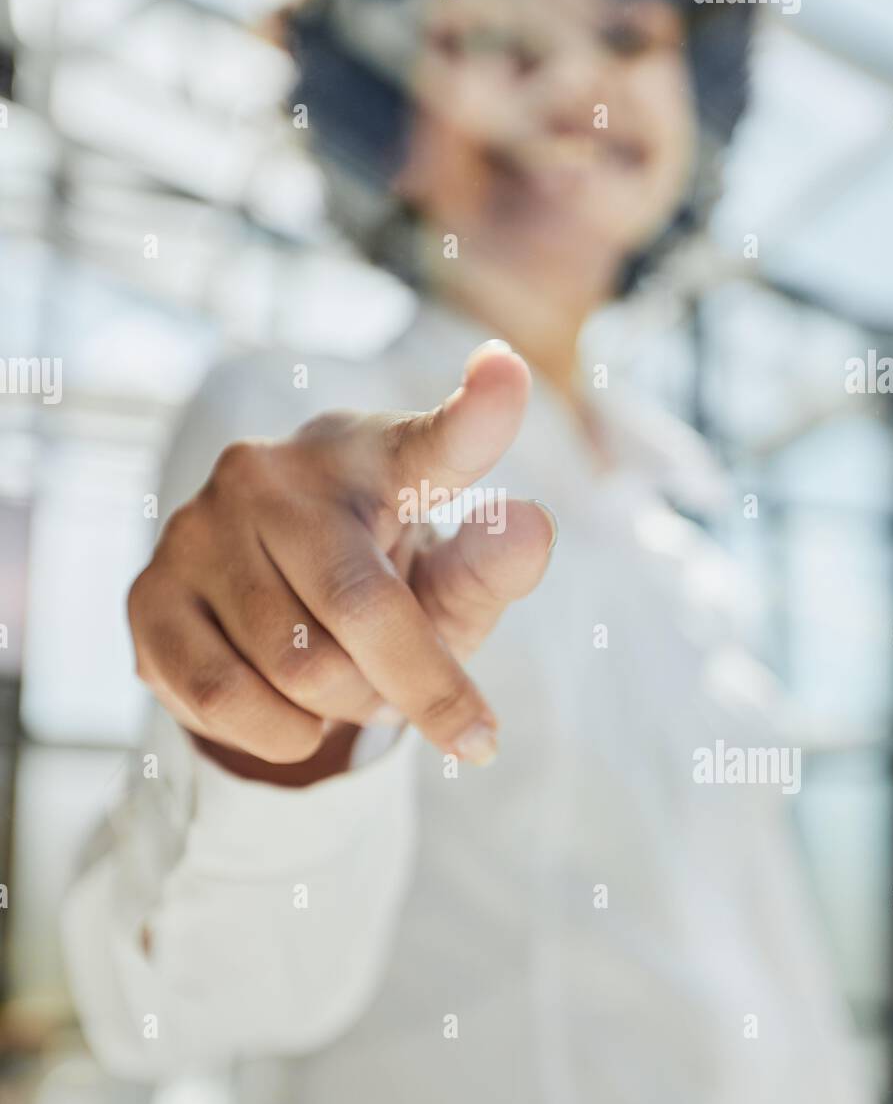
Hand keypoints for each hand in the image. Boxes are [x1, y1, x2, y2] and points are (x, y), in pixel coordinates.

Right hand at [127, 342, 555, 776]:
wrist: (273, 627)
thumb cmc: (383, 593)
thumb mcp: (449, 588)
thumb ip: (491, 566)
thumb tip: (531, 527)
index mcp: (375, 457)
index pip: (435, 440)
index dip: (479, 413)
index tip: (507, 370)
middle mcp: (274, 473)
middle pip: (362, 608)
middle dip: (406, 685)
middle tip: (413, 697)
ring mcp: (198, 526)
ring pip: (295, 667)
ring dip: (341, 712)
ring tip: (346, 691)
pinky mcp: (149, 593)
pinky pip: (224, 697)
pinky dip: (279, 733)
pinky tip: (291, 712)